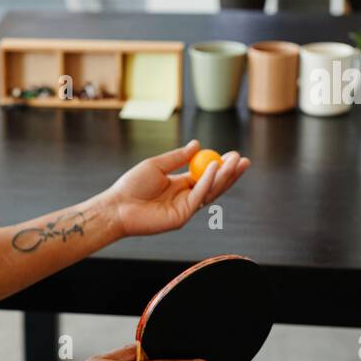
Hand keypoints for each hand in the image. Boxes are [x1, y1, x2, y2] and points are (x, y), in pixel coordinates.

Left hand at [101, 140, 249, 237]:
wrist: (117, 206)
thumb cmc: (131, 186)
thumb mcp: (156, 165)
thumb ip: (177, 157)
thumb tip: (197, 144)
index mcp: (179, 184)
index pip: (205, 175)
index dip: (220, 166)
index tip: (233, 154)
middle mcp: (185, 196)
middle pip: (214, 185)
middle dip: (229, 173)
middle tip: (243, 159)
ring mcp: (185, 208)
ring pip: (211, 191)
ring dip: (224, 176)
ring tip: (236, 161)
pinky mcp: (182, 216)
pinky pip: (199, 197)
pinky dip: (207, 181)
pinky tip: (214, 167)